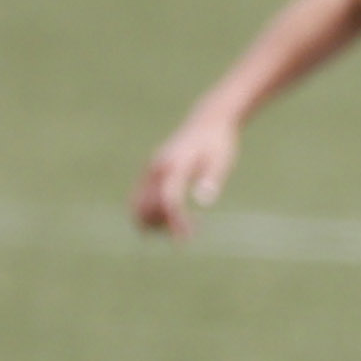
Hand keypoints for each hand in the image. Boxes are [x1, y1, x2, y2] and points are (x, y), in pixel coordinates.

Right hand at [133, 116, 239, 237]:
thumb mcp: (221, 161)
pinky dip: (153, 214)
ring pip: (138, 206)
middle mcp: (157, 168)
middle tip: (192, 229)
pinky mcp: (150, 173)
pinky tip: (177, 215)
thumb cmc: (218, 143)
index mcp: (174, 165)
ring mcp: (150, 170)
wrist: (207, 122)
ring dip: (156, 223)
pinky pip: (141, 199)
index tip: (187, 238)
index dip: (175, 221)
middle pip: (146, 206)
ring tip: (185, 224)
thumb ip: (211, 179)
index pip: (168, 199)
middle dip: (164, 225)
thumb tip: (204, 201)